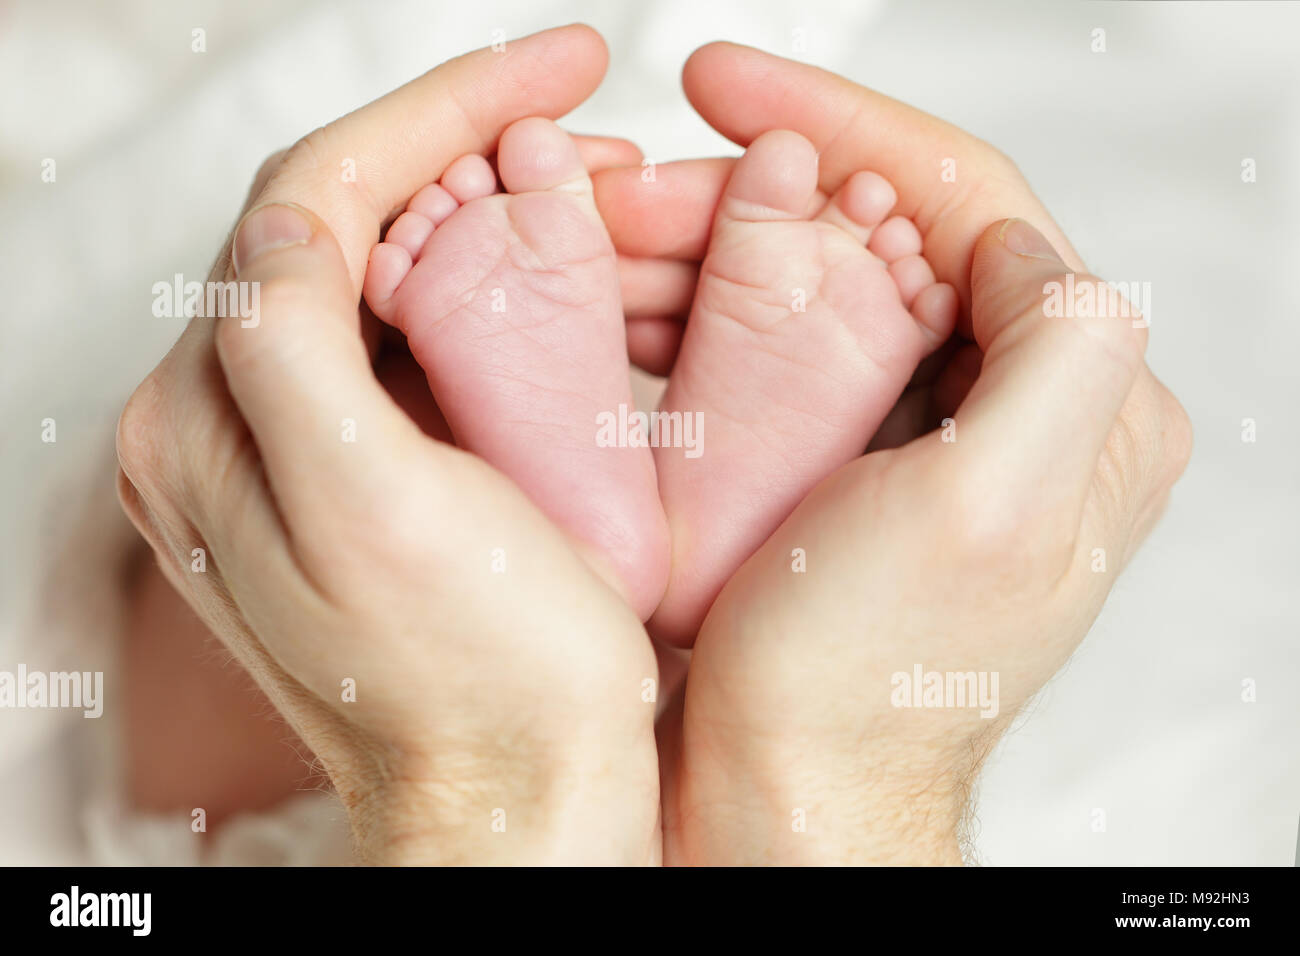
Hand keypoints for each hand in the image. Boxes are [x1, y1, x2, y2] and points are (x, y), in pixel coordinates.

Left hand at [115, 26, 661, 864]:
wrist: (520, 794)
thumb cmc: (483, 681)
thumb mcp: (379, 517)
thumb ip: (293, 355)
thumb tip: (294, 216)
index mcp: (218, 426)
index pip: (311, 201)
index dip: (435, 113)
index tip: (556, 67)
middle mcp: (233, 429)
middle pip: (340, 222)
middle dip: (467, 148)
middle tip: (586, 119)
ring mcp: (295, 450)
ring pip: (378, 268)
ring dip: (481, 204)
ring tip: (592, 179)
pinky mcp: (359, 472)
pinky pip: (408, 335)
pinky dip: (484, 278)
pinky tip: (557, 264)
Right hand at [633, 44, 1192, 863]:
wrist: (779, 792)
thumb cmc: (864, 684)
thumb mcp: (992, 515)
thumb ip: (1059, 353)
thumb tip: (1017, 243)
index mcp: (1073, 409)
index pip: (968, 203)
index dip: (840, 125)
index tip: (719, 82)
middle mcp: (1005, 412)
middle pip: (874, 235)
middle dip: (739, 194)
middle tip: (623, 187)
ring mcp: (917, 437)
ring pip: (809, 285)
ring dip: (700, 250)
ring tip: (596, 243)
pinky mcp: (840, 466)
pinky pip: (768, 352)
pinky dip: (691, 316)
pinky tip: (617, 309)